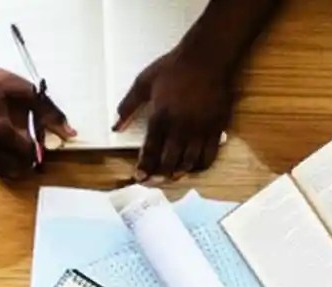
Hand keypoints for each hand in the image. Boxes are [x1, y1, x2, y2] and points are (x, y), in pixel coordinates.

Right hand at [0, 58, 73, 179]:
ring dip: (19, 167)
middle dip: (31, 163)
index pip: (29, 153)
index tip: (45, 145)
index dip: (40, 152)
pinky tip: (12, 154)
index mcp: (0, 130)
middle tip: (38, 154)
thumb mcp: (27, 93)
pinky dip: (4, 164)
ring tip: (26, 154)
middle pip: (17, 167)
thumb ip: (50, 114)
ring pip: (3, 170)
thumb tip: (71, 134)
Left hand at [115, 46, 232, 180]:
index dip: (145, 165)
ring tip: (174, 177)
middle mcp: (180, 127)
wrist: (206, 60)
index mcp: (160, 116)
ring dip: (181, 172)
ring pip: (190, 160)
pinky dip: (201, 165)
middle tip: (155, 181)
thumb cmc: (172, 68)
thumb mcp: (143, 82)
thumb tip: (115, 126)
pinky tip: (195, 167)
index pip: (151, 148)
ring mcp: (200, 129)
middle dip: (161, 173)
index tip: (139, 177)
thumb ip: (128, 106)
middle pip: (170, 159)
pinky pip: (210, 154)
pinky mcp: (216, 129)